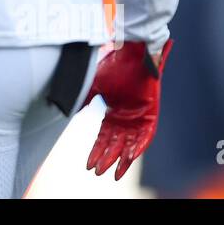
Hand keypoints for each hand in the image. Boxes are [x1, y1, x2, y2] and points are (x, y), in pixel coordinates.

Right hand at [84, 39, 172, 180]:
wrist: (130, 52)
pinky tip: (129, 157)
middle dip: (106, 159)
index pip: (103, 138)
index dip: (95, 151)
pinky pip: (146, 136)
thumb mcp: (94, 85)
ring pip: (130, 144)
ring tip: (113, 173)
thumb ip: (85, 100)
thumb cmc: (113, 65)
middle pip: (114, 144)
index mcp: (112, 112)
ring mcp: (139, 117)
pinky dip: (138, 147)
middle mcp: (125, 118)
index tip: (88, 165)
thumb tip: (72, 113)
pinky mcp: (151, 114)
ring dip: (122, 159)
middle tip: (97, 173)